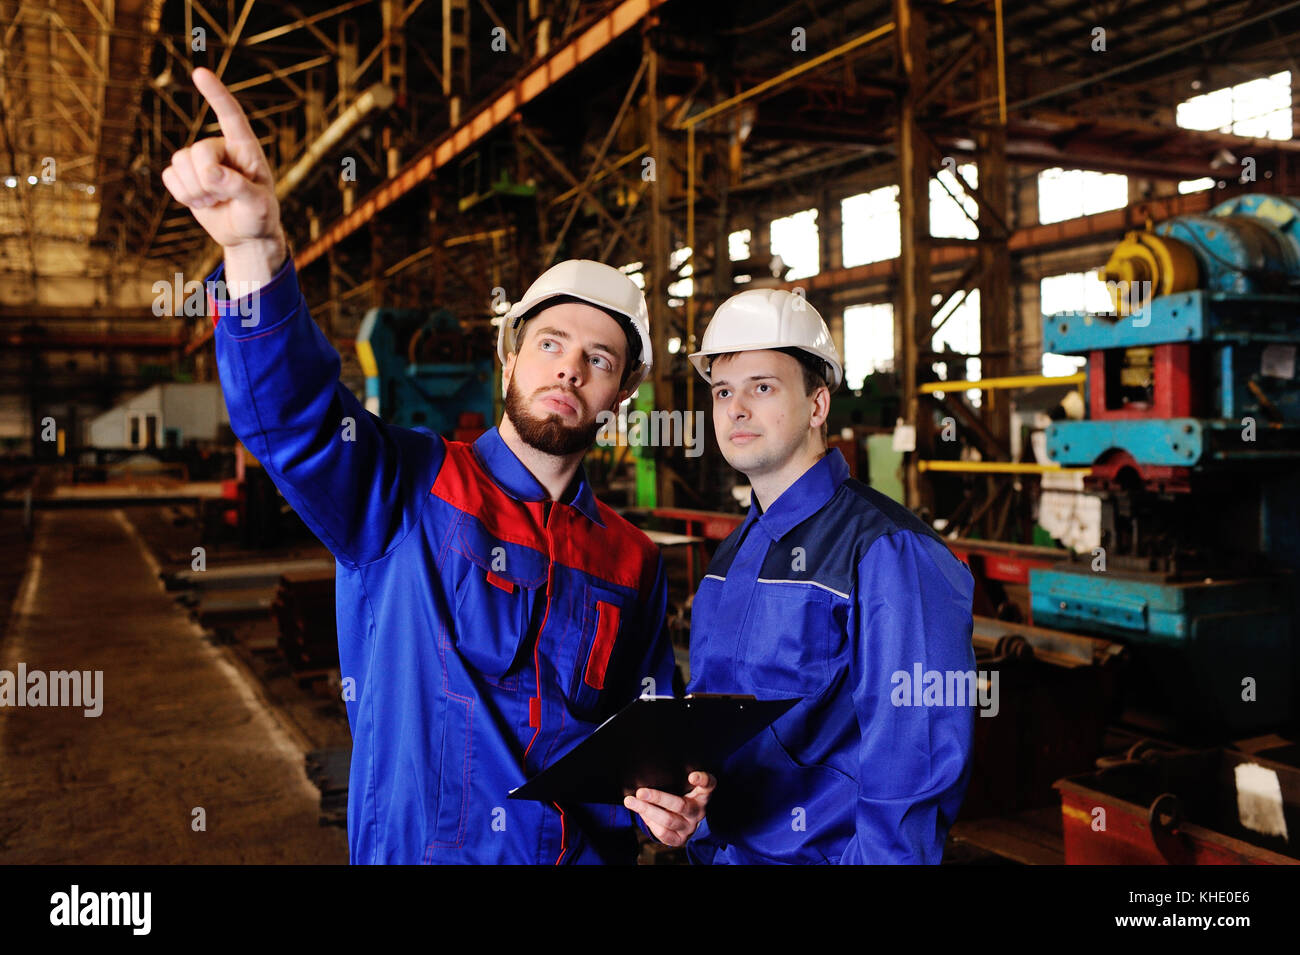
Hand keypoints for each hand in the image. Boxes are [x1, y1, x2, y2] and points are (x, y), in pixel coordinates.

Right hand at [161, 67, 285, 286]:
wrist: (246, 235)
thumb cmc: (260, 217)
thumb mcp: (259, 206)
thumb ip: (239, 188)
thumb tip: (211, 173)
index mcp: (246, 149)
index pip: (231, 116)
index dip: (216, 94)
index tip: (200, 73)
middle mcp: (221, 149)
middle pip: (198, 151)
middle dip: (206, 180)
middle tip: (221, 198)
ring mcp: (201, 161)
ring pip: (180, 162)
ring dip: (194, 191)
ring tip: (215, 201)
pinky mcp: (185, 175)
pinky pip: (169, 177)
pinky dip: (182, 195)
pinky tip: (202, 202)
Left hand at [624, 772, 715, 846]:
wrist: (685, 822)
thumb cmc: (680, 795)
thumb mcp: (683, 786)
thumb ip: (674, 778)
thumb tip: (646, 772)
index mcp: (702, 794)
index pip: (709, 784)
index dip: (702, 780)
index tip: (691, 776)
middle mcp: (698, 811)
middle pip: (680, 805)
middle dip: (657, 798)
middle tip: (640, 792)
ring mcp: (690, 827)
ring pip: (668, 820)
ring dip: (646, 810)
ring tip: (631, 802)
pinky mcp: (680, 840)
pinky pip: (663, 833)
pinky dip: (649, 822)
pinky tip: (640, 813)